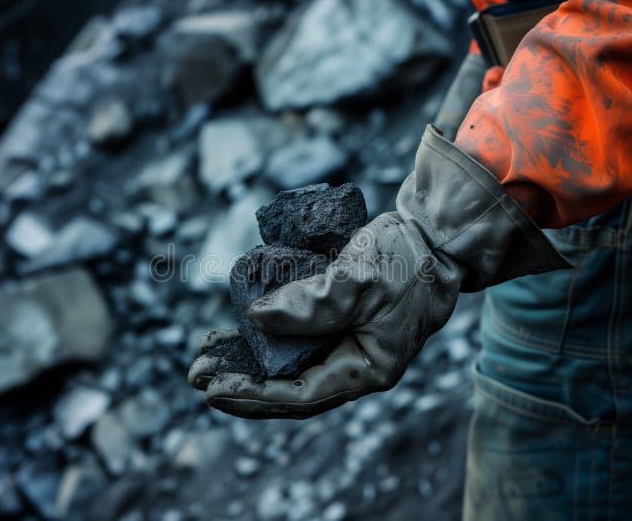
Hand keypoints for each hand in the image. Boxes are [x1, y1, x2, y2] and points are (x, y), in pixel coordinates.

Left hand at [191, 212, 464, 418]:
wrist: (435, 235)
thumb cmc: (407, 260)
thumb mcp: (359, 281)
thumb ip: (310, 305)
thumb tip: (256, 318)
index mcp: (367, 370)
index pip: (300, 397)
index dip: (252, 396)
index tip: (211, 387)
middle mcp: (355, 365)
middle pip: (289, 386)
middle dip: (241, 381)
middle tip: (196, 373)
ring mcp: (347, 343)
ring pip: (289, 363)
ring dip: (248, 359)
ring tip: (207, 351)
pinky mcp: (340, 320)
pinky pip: (297, 337)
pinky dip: (266, 335)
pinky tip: (240, 325)